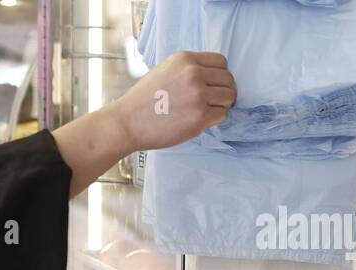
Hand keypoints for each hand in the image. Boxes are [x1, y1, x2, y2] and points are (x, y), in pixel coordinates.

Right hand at [109, 51, 236, 150]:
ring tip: (205, 112)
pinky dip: (213, 119)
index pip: (221, 62)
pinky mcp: (200, 117)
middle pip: (228, 80)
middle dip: (224, 91)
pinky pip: (221, 115)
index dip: (220, 75)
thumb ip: (187, 70)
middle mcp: (194, 74)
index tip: (213, 85)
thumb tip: (211, 78)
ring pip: (229, 98)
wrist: (127, 123)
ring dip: (221, 106)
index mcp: (185, 60)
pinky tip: (198, 121)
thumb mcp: (164, 71)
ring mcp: (198, 95)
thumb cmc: (142, 101)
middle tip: (213, 102)